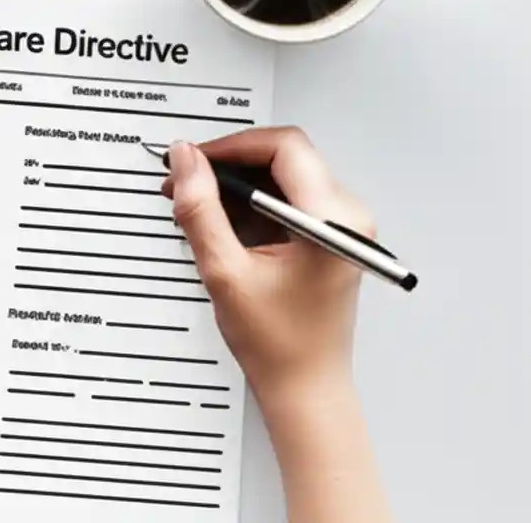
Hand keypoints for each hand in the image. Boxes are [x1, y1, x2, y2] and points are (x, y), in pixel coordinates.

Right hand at [164, 128, 391, 522]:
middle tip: (186, 179)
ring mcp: (340, 225)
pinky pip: (286, 199)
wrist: (305, 386)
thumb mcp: (225, 272)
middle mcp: (345, 217)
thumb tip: (185, 162)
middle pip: (284, 157)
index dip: (232, 145)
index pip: (284, 148)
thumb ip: (200, 210)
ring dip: (236, 186)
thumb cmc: (279, 344)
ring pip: (282, 176)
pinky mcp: (328, 235)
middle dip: (229, 165)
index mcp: (331, 221)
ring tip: (197, 207)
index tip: (194, 158)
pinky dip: (249, 205)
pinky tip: (220, 225)